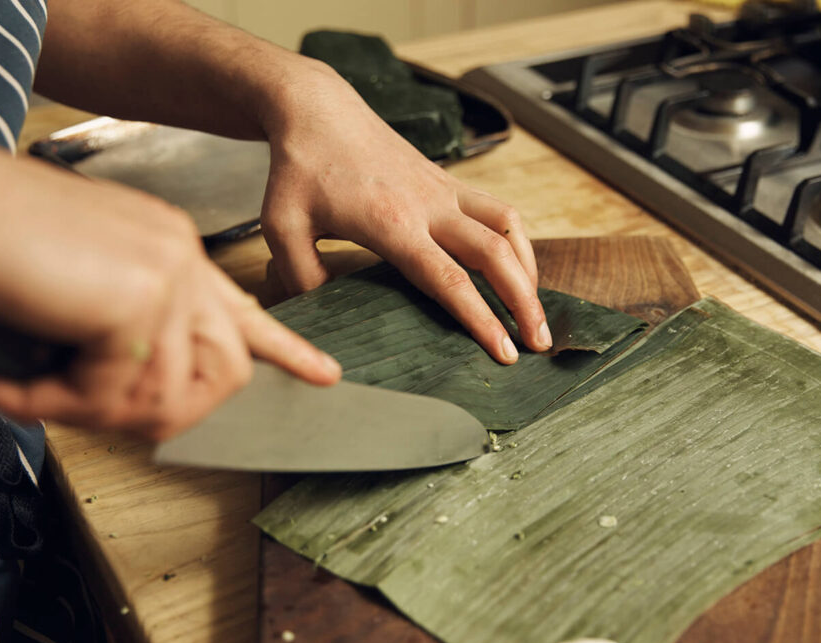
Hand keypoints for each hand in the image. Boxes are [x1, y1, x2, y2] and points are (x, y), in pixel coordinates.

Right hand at [0, 115, 339, 439]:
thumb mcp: (80, 284)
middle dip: (165, 413)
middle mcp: (183, 258)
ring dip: (93, 412)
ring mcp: (169, 274)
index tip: (323, 376)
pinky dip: (57, 405)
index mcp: (174, 250)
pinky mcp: (140, 297)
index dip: (286, 349)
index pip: (246, 309)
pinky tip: (11, 383)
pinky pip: (117, 393)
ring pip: (170, 393)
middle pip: (225, 371)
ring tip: (33, 394)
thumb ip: (124, 327)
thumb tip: (134, 387)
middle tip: (96, 415)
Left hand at [258, 60, 550, 364]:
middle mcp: (429, 206)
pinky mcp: (448, 181)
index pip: (449, 279)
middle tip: (539, 344)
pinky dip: (518, 241)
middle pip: (495, 255)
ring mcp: (444, 190)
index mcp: (392, 223)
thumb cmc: (299, 169)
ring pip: (508, 227)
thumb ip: (300, 276)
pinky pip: (498, 211)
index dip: (482, 319)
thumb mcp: (281, 226)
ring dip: (529, 270)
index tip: (505, 353)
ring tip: (535, 311)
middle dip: (524, 303)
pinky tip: (517, 267)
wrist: (318, 111)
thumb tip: (320, 315)